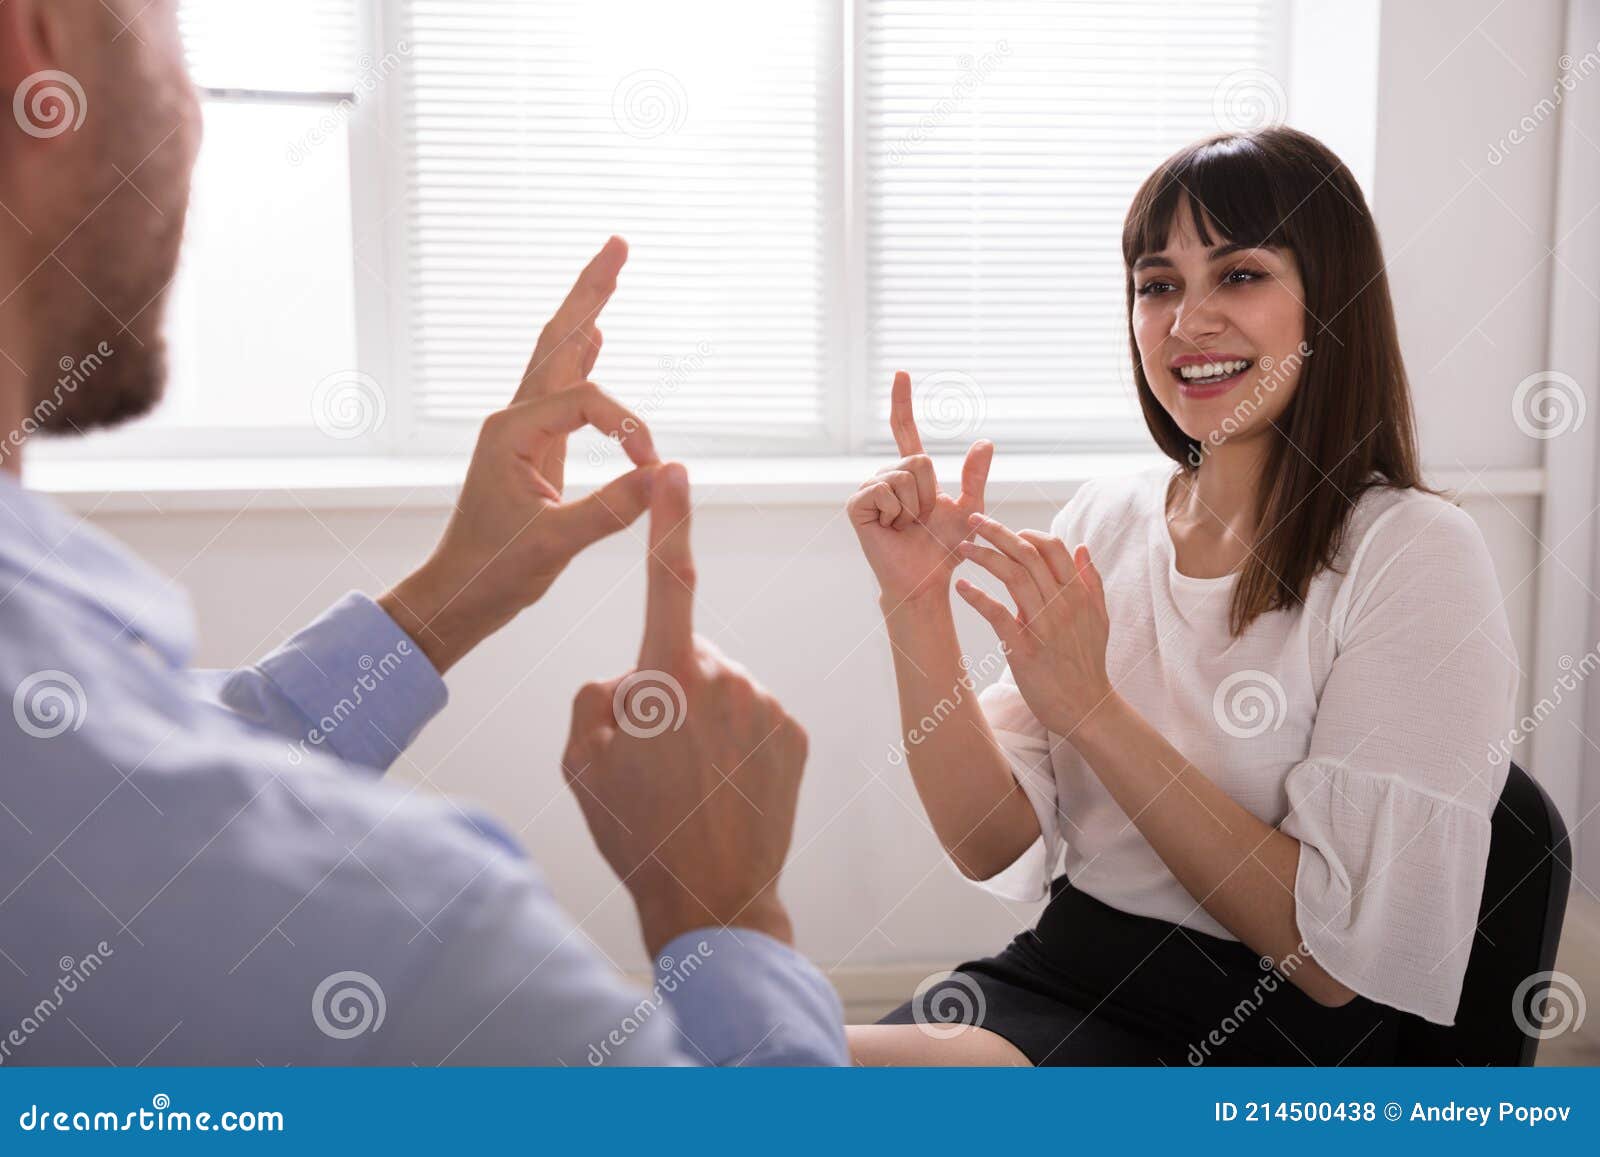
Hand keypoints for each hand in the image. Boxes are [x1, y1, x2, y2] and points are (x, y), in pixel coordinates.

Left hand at [380, 238, 659, 671]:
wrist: (459, 595)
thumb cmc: (493, 573)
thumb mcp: (554, 545)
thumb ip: (610, 510)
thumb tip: (663, 476)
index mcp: (511, 433)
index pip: (587, 402)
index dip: (629, 427)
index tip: (651, 468)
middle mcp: (512, 420)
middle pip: (559, 341)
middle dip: (589, 291)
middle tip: (618, 244)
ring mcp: (521, 432)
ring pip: (558, 359)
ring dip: (585, 314)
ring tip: (610, 273)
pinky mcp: (533, 449)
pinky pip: (562, 390)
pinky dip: (582, 357)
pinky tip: (596, 339)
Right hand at [561, 463, 807, 955]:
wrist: (712, 898)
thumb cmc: (637, 832)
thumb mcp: (580, 761)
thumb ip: (595, 695)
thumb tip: (627, 676)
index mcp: (666, 675)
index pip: (669, 579)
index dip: (672, 520)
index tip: (678, 471)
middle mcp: (725, 676)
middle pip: (688, 653)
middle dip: (670, 684)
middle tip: (658, 755)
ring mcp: (767, 703)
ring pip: (724, 686)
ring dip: (706, 716)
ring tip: (694, 779)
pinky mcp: (797, 732)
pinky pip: (757, 716)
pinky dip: (739, 739)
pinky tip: (727, 784)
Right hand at [846, 371, 993, 606]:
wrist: (925, 579)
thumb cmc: (945, 548)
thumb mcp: (970, 510)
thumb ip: (976, 477)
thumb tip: (986, 442)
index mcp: (910, 474)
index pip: (904, 430)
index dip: (902, 402)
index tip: (902, 373)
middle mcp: (886, 476)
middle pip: (918, 460)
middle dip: (930, 492)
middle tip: (921, 519)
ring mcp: (869, 490)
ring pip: (902, 477)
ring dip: (914, 506)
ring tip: (906, 525)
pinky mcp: (857, 506)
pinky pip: (883, 491)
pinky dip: (896, 512)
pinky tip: (891, 528)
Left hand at [954, 514, 1113, 736]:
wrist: (1085, 706)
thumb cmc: (1087, 662)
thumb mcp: (1098, 618)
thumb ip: (1091, 581)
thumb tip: (1083, 547)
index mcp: (1077, 594)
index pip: (1053, 547)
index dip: (1027, 533)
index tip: (1007, 532)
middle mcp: (1062, 604)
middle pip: (1028, 554)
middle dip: (997, 533)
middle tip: (972, 520)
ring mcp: (1044, 625)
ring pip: (1013, 577)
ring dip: (984, 556)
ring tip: (962, 547)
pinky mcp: (1025, 649)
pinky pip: (998, 616)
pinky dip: (978, 598)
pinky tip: (962, 586)